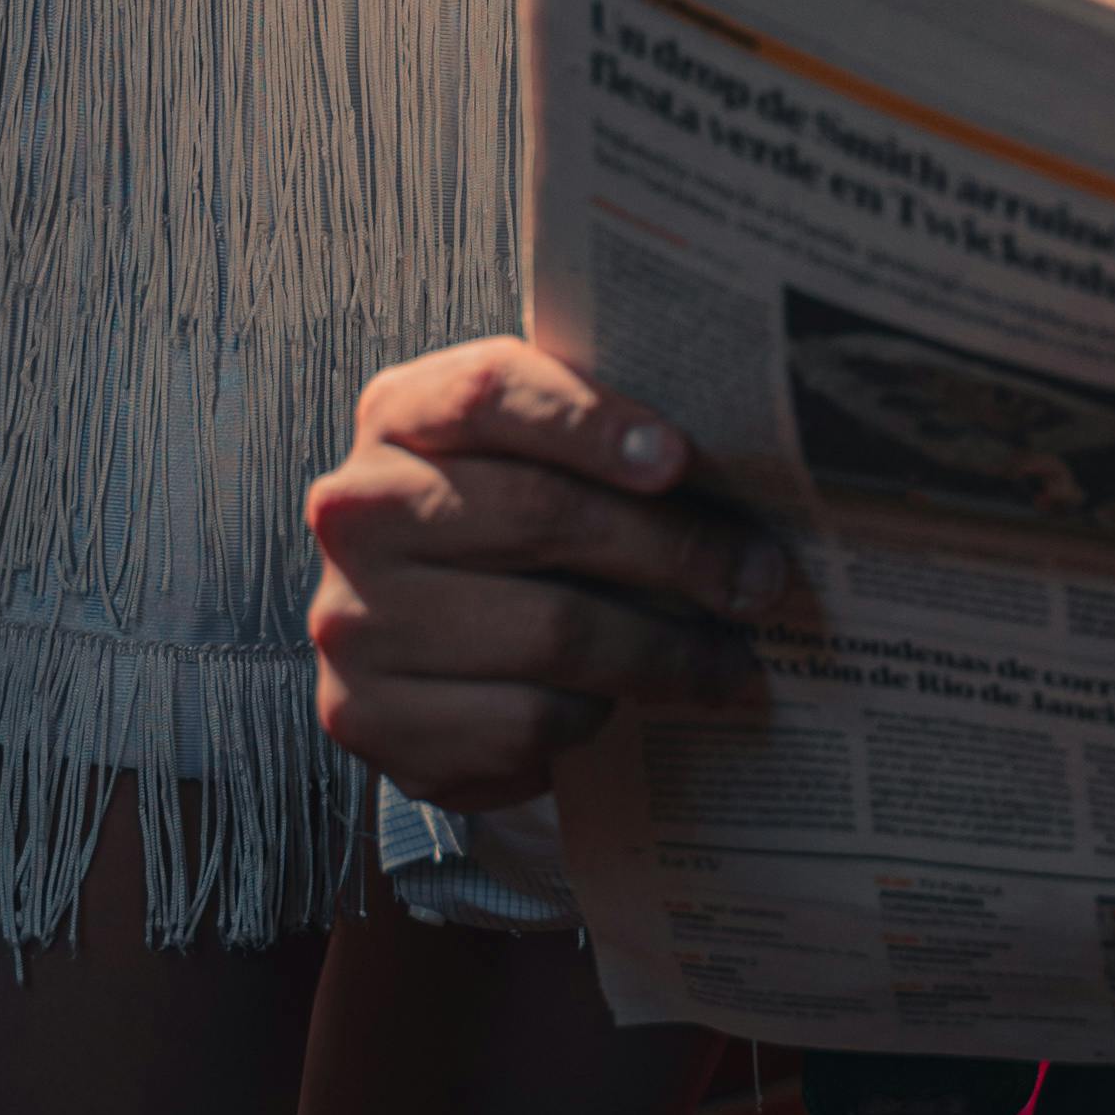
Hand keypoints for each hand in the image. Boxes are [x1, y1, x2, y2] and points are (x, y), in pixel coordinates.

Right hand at [305, 336, 806, 805]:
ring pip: (550, 632)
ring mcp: (355, 619)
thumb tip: (746, 463)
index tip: (679, 459)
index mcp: (401, 413)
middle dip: (674, 551)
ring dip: (663, 652)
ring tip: (729, 661)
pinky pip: (524, 721)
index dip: (589, 421)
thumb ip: (608, 436)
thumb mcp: (542, 457)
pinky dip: (595, 717)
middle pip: (541, 516)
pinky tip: (626, 706)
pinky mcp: (369, 720)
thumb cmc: (514, 525)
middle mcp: (360, 509)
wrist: (425, 645)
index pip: (490, 392)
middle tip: (760, 578)